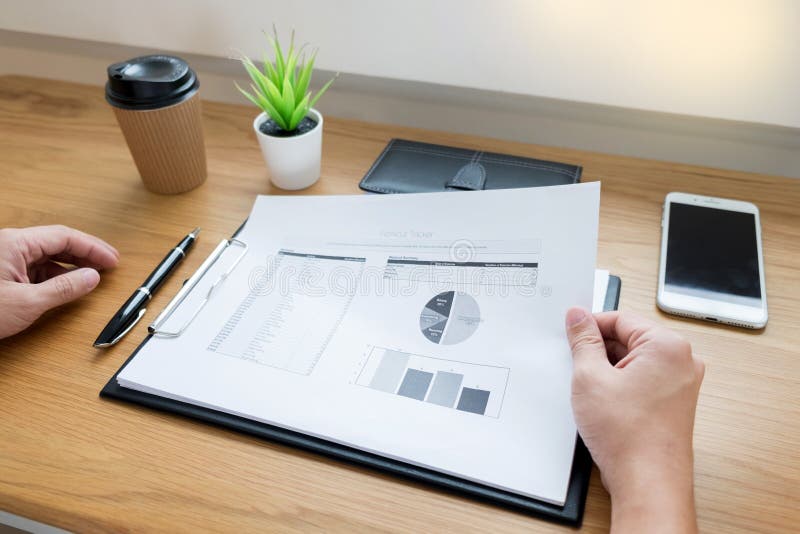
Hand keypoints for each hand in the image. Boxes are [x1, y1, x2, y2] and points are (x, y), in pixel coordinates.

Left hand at [0, 225, 118, 338]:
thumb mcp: (26, 303)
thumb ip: (64, 289)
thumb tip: (91, 278)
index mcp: (14, 243)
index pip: (64, 237)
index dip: (92, 247)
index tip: (112, 259)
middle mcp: (8, 245)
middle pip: (56, 243)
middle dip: (84, 254)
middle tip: (108, 265)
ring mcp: (3, 258)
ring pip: (45, 256)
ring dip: (69, 266)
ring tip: (91, 277)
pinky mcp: (0, 273)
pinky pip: (33, 268)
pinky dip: (54, 276)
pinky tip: (65, 286)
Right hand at [565, 308, 703, 533]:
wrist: (648, 482)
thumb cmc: (629, 435)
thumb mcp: (590, 376)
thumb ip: (582, 340)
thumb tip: (578, 317)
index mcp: (667, 346)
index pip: (621, 318)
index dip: (590, 325)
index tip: (570, 331)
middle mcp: (681, 361)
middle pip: (629, 338)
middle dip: (600, 349)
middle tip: (575, 365)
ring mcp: (681, 384)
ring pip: (634, 361)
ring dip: (609, 369)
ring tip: (590, 389)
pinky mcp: (674, 403)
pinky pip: (642, 380)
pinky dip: (620, 384)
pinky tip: (602, 401)